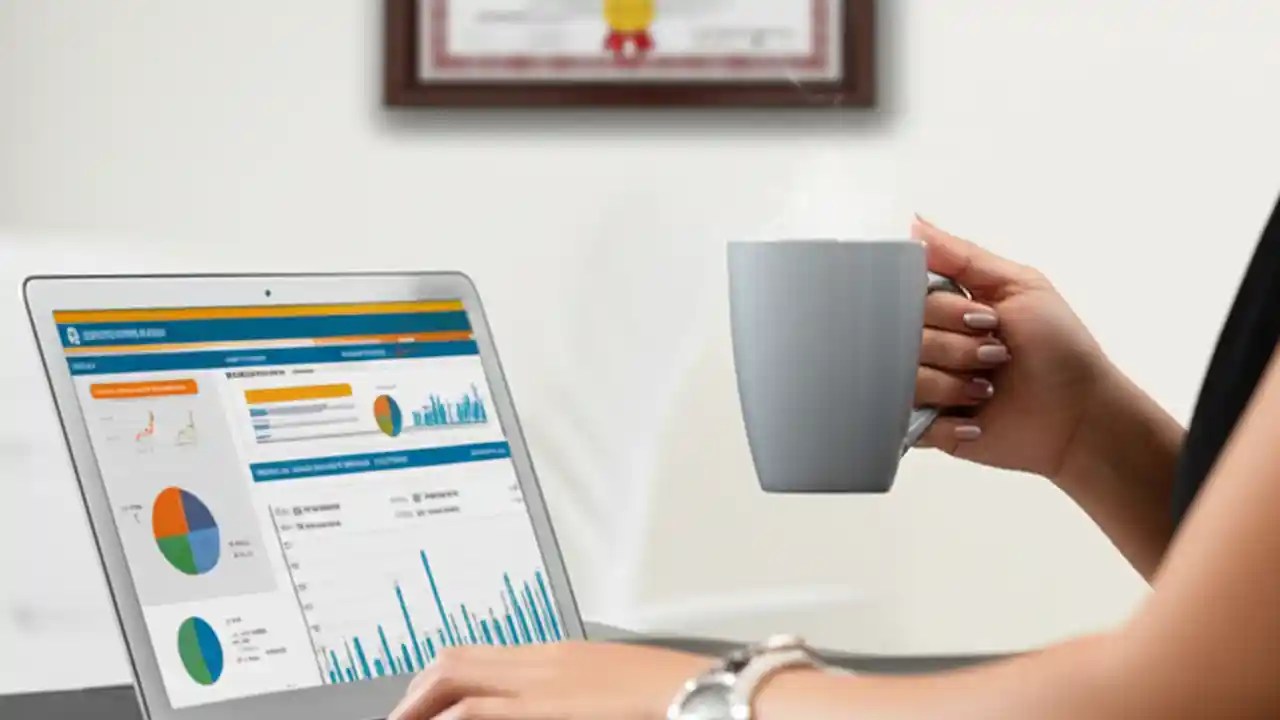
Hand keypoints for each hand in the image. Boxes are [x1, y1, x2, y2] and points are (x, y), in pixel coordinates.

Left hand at [389, 642, 713, 719]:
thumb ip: (577, 693)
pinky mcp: (547, 706)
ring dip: (419, 705)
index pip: (479, 655)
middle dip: (416, 692)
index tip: (422, 703)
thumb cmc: (672, 694)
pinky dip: (447, 719)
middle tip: (399, 719)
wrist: (702, 691)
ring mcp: (542, 680)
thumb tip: (563, 704)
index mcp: (557, 656)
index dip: (440, 678)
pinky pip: (477, 709)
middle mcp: (542, 660)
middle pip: (454, 660)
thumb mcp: (613, 690)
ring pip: (454, 677)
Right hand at [912, 215, 1113, 480]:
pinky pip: (907, 419)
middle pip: (901, 338)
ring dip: (954, 385)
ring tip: (988, 389)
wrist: (1080, 417)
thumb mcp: (1019, 286)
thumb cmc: (1060, 349)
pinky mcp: (926, 427)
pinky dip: (946, 420)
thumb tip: (915, 223)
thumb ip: (963, 256)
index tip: (984, 319)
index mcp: (944, 308)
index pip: (907, 296)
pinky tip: (976, 419)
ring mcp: (924, 386)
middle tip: (996, 354)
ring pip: (904, 379)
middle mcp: (927, 344)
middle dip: (957, 348)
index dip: (942, 310)